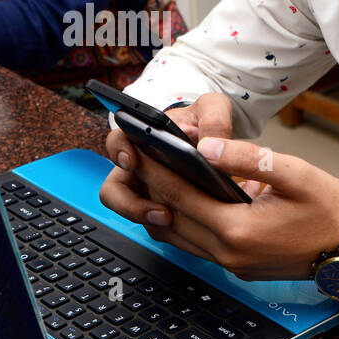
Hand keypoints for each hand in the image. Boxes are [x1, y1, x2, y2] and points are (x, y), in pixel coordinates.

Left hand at [99, 114, 338, 281]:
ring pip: (178, 237)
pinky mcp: (239, 267)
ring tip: (150, 178)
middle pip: (172, 218)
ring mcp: (233, 265)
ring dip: (161, 208)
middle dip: (150, 187)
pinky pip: (196, 246)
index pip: (180, 196)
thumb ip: (247, 159)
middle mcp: (229, 253)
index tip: (136, 149)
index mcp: (238, 230)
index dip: (154, 170)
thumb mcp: (294, 174)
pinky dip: (181, 223)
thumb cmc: (330, 210)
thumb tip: (205, 147)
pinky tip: (179, 202)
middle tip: (134, 159)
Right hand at [105, 93, 236, 214]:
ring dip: (146, 217)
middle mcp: (141, 168)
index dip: (119, 151)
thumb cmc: (207, 124)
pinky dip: (169, 228)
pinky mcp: (163, 212)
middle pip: (115, 190)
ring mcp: (149, 192)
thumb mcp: (213, 110)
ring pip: (133, 212)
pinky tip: (190, 225)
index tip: (132, 159)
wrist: (223, 149)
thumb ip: (213, 118)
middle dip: (129, 203)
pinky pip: (155, 226)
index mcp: (145, 138)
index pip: (118, 142)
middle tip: (156, 206)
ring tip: (168, 217)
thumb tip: (210, 144)